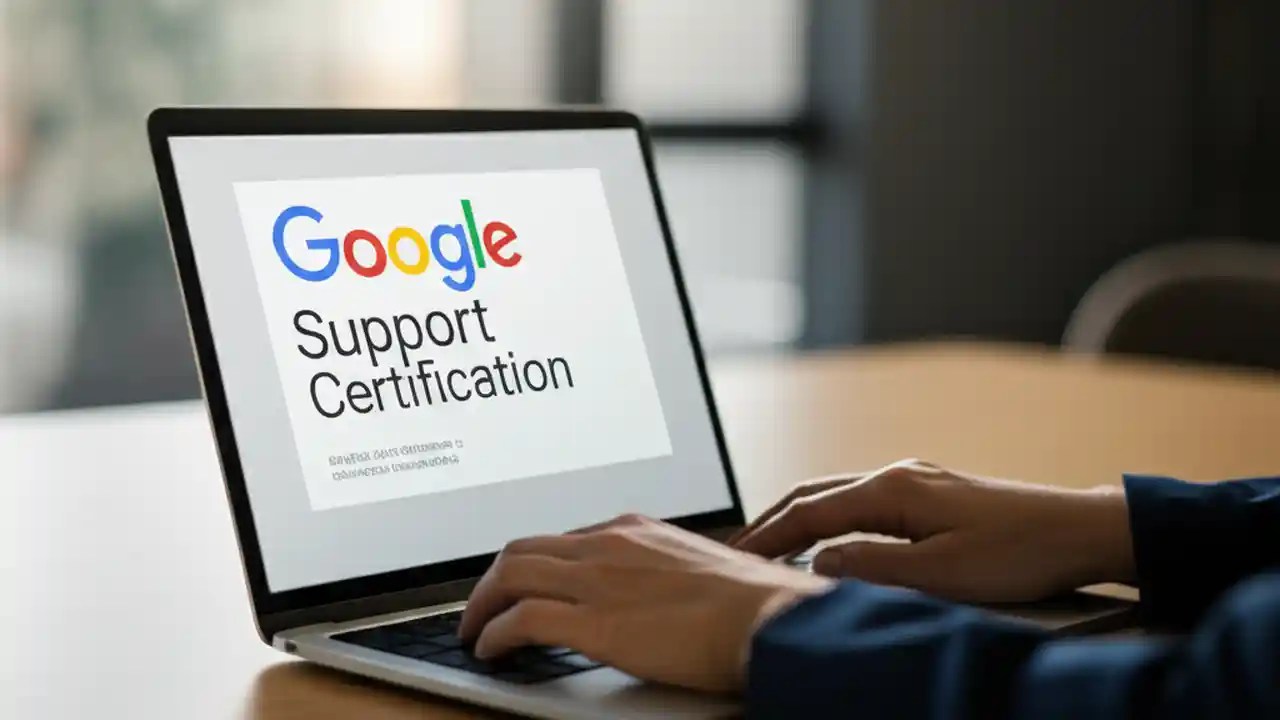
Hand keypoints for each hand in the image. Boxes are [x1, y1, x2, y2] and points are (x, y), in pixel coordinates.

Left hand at [458, 515, 833, 691]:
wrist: (768, 617)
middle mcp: (608, 544)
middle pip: (523, 549)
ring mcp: (597, 579)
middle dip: (494, 579)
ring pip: (510, 574)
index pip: (563, 539)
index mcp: (635, 531)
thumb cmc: (751, 601)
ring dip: (481, 604)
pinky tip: (490, 651)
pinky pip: (521, 620)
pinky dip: (494, 634)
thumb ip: (663, 575)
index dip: (534, 565)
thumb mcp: (697, 570)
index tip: (524, 585)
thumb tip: (655, 599)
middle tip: (483, 605)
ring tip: (474, 630)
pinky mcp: (594, 622)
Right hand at [732, 459, 1134, 602]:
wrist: (1078, 529)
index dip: (767, 536)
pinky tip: (827, 534)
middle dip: (771, 519)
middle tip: (735, 546)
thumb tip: (816, 563)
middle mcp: (897, 475)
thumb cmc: (1017, 554)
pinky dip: (828, 515)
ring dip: (798, 515)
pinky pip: (860, 499)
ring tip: (768, 541)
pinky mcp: (931, 492)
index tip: (733, 556)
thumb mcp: (940, 574)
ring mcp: (914, 479)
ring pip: (836, 492)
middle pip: (813, 492)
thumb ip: (871, 567)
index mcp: (892, 491)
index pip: (809, 512)